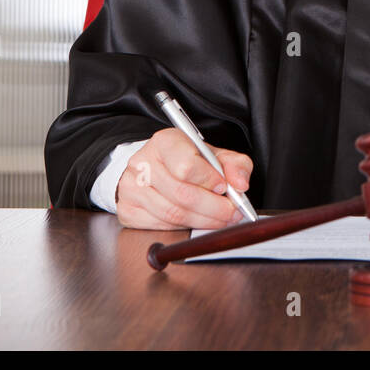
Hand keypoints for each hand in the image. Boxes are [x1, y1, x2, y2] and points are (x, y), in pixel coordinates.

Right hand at [115, 127, 253, 229]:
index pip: (186, 166)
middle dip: (213, 208)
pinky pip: (161, 226)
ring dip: (203, 221)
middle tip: (232, 212)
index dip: (209, 180)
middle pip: (181, 194)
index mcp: (165, 142)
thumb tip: (240, 184)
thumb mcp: (213, 154)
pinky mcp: (128, 210)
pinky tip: (198, 221)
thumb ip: (234, 164)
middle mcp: (143, 163)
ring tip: (221, 219)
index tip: (225, 187)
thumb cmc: (186, 160)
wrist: (153, 167)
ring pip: (172, 214)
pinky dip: (185, 228)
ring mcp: (132, 188)